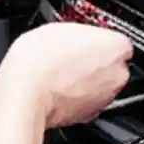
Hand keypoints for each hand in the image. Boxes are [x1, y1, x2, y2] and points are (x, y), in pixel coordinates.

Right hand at [0, 22, 133, 128]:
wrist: (25, 93)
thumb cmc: (40, 58)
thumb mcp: (60, 28)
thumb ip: (81, 34)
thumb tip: (79, 39)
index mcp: (116, 46)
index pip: (118, 41)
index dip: (99, 41)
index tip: (86, 42)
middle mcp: (117, 74)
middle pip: (113, 65)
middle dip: (96, 62)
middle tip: (71, 56)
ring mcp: (105, 97)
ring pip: (102, 85)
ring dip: (87, 81)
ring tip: (60, 73)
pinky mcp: (90, 115)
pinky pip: (89, 102)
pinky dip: (78, 97)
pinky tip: (59, 89)